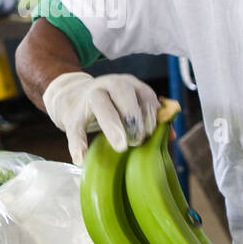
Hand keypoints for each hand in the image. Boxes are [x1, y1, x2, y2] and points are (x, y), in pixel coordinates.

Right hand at [42, 71, 159, 165]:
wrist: (71, 96)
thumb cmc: (110, 105)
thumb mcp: (131, 106)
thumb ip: (150, 118)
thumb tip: (171, 136)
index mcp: (129, 84)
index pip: (146, 95)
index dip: (151, 116)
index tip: (152, 135)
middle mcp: (110, 84)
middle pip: (124, 94)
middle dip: (134, 117)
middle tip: (138, 141)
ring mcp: (89, 97)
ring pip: (102, 106)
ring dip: (113, 126)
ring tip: (121, 146)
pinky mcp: (72, 115)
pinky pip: (76, 129)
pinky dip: (78, 144)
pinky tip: (81, 159)